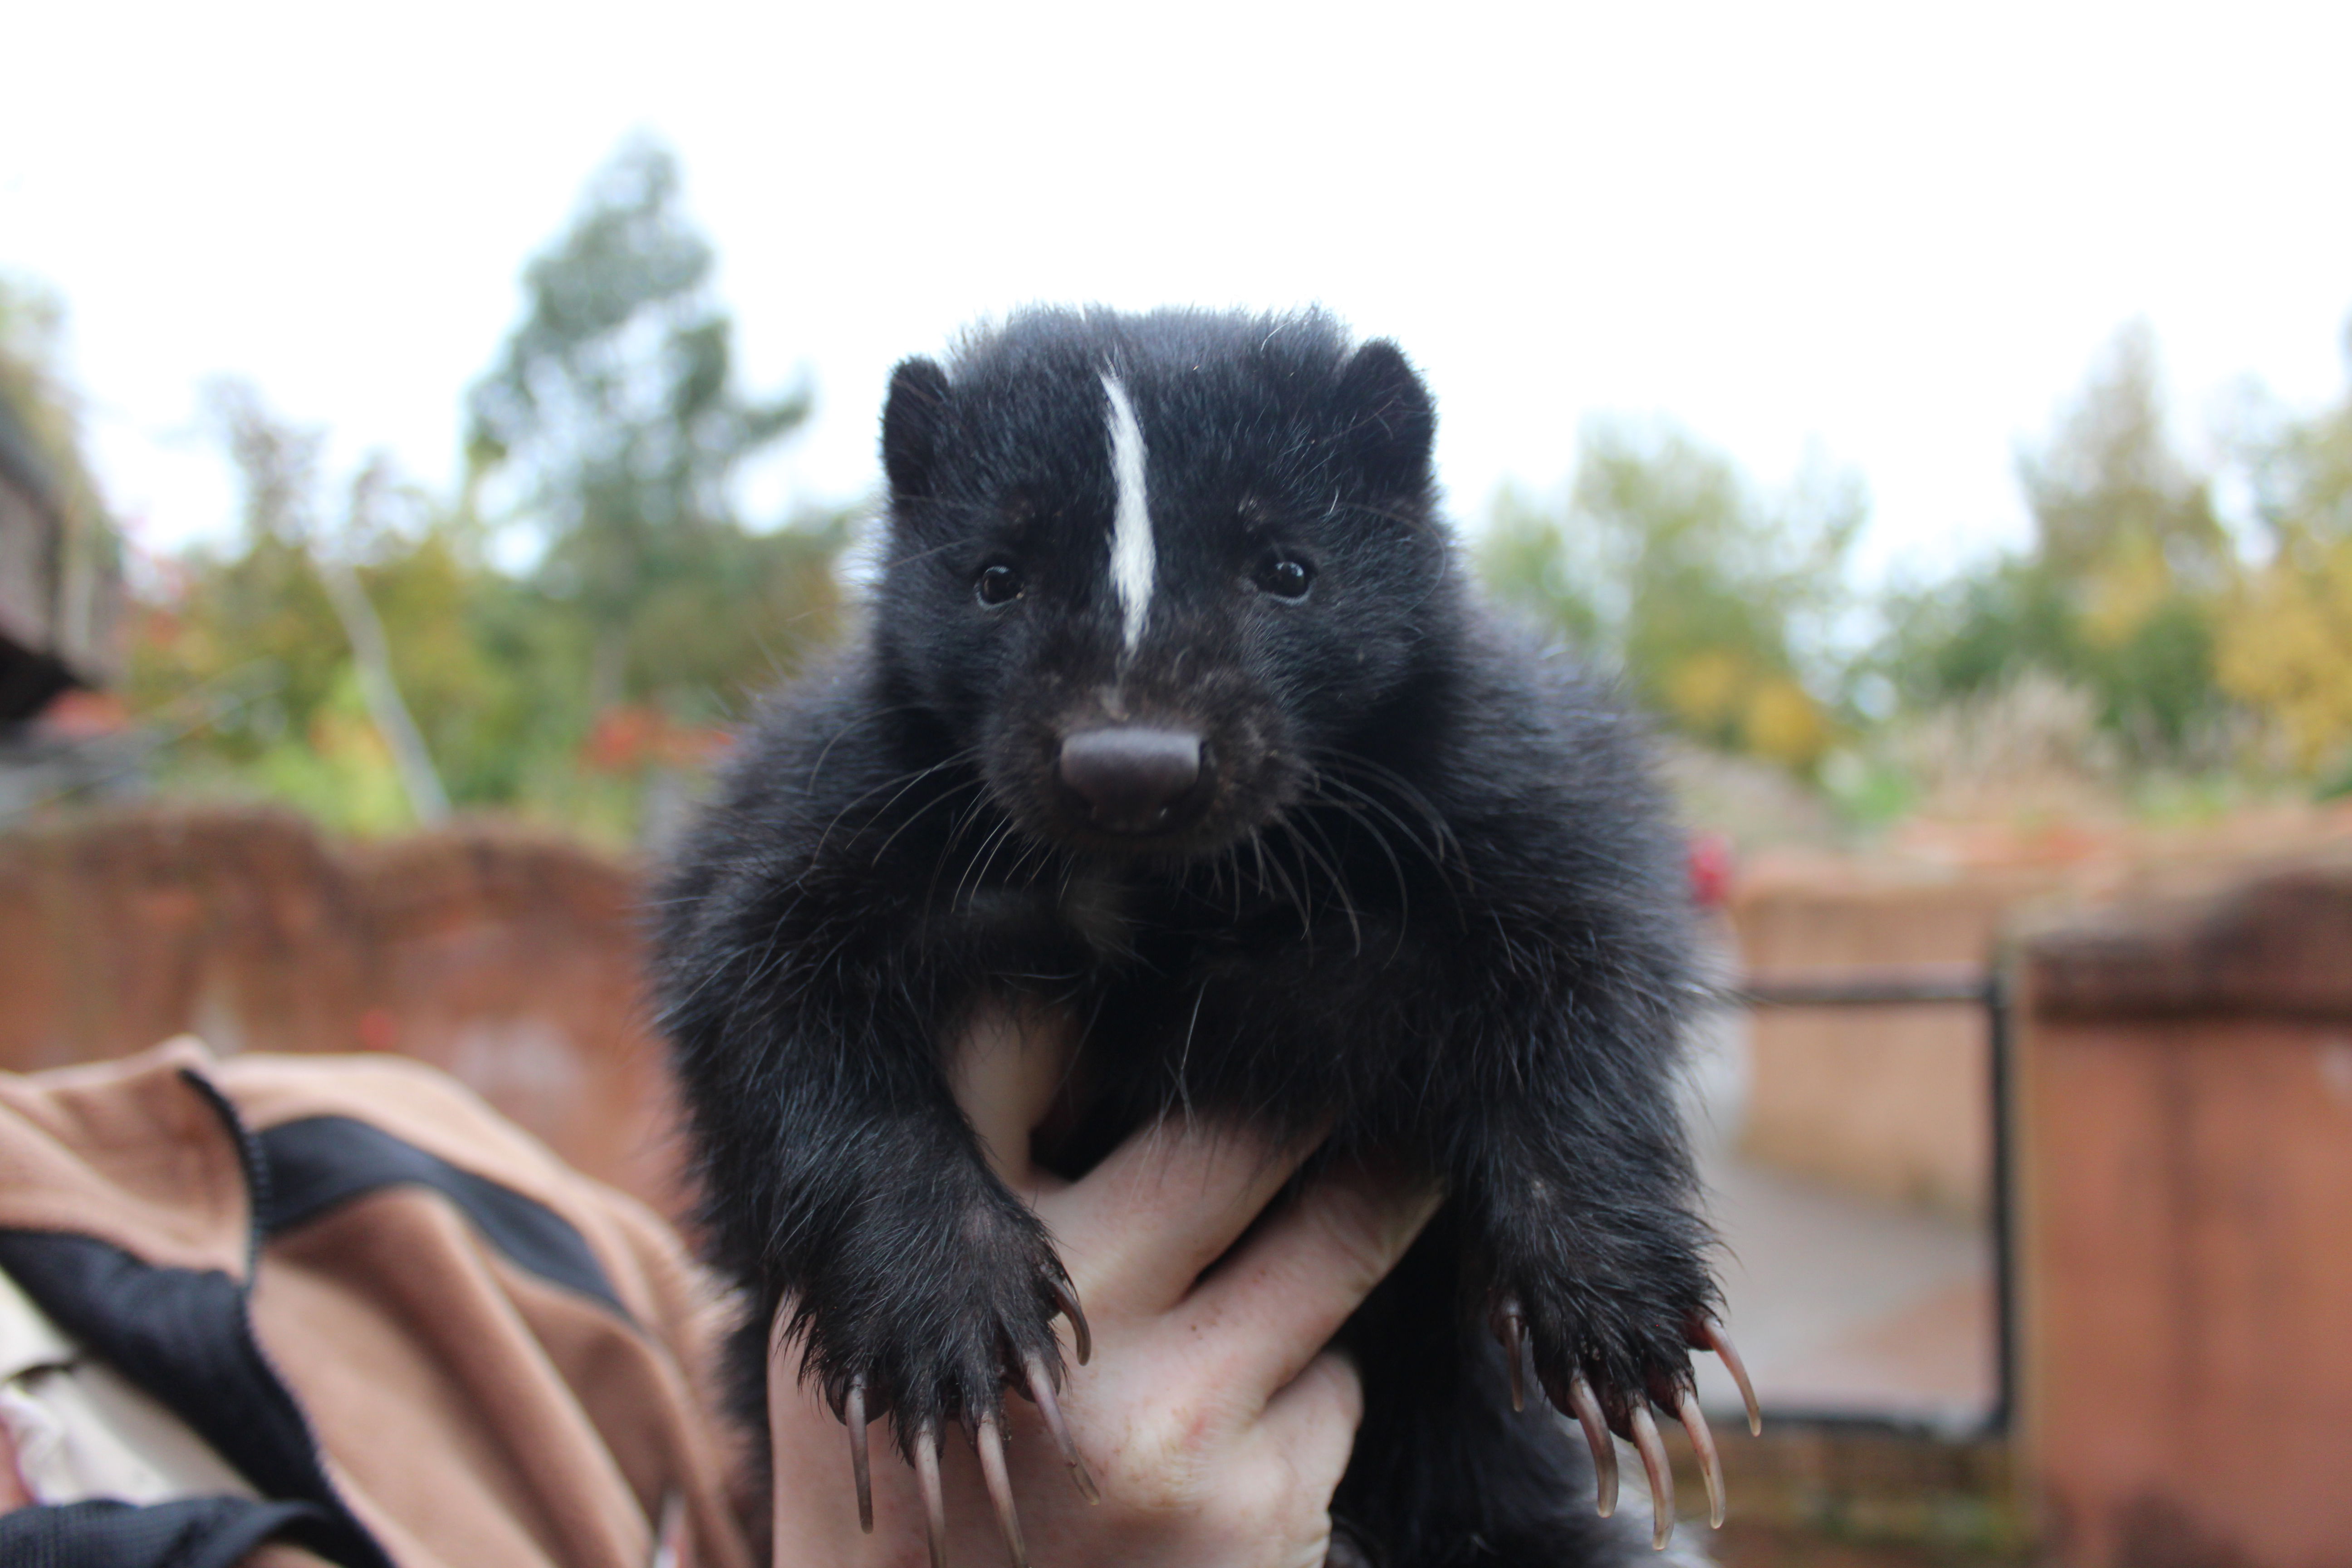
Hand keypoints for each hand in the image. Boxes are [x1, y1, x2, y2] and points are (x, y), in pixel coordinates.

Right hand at [764, 1001, 1440, 1566]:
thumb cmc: (915, 1488)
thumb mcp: (864, 1332)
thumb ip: (949, 1188)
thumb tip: (1077, 997)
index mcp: (927, 1259)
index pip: (1021, 1039)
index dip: (1097, 978)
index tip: (1160, 943)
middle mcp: (1052, 1325)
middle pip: (1227, 1124)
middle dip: (1297, 1075)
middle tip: (1360, 1015)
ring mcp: (1171, 1418)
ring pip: (1337, 1227)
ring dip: (1375, 1184)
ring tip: (1406, 1145)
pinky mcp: (1261, 1507)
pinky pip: (1338, 1374)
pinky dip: (1317, 1370)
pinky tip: (1264, 1402)